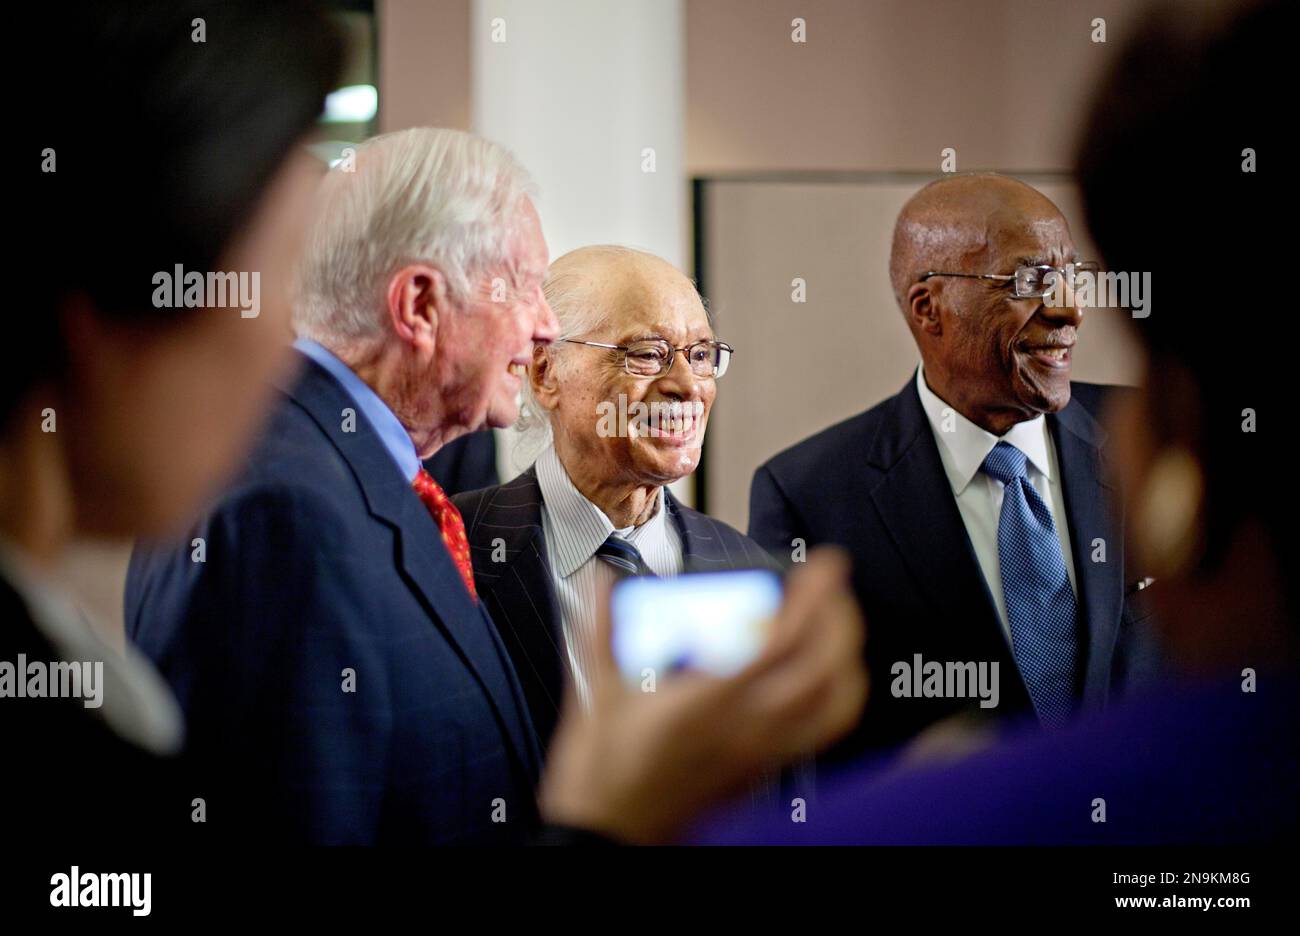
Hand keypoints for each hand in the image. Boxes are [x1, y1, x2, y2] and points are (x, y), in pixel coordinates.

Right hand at [538, 547, 867, 842]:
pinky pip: (820, 731)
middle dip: (840, 619)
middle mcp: (744, 729)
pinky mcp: (761, 769)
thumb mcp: (597, 693)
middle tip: (832, 587)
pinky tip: (823, 674)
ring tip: (836, 625)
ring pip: (834, 705)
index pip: (780, 642)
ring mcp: (758, 753)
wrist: (609, 834)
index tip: (825, 567)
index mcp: (706, 703)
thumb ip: (603, 627)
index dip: (813, 599)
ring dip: (846, 657)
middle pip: (824, 670)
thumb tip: (604, 581)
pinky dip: (837, 695)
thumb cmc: (603, 774)